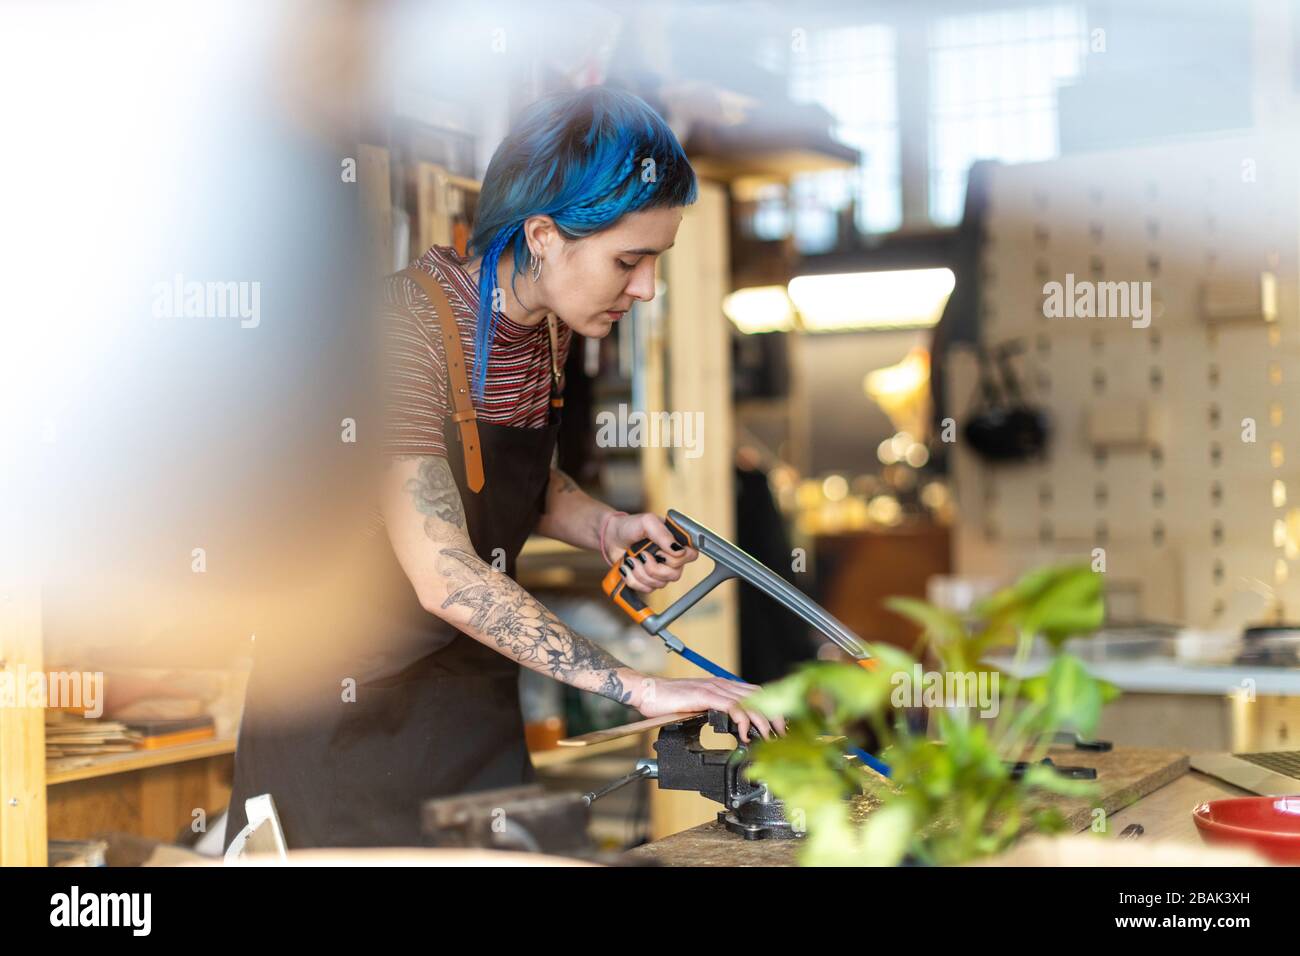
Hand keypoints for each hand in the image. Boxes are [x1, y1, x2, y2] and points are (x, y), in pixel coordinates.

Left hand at [605, 512, 699, 593]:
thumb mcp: (647, 522)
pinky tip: (628, 567)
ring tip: (631, 559)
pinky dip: (633, 579)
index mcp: (676, 542)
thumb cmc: (631, 526)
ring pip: (660, 584)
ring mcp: (660, 572)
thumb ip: (663, 534)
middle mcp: (672, 559)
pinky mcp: (648, 581)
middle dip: (653, 567)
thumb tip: (679, 550)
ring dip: (640, 572)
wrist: (612, 538)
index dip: (677, 558)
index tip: (660, 551)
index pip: (691, 556)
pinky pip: (646, 589)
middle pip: (675, 574)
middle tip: (642, 554)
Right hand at [628, 673, 786, 741]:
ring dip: (764, 720)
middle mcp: (722, 684)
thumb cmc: (669, 703)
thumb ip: (715, 713)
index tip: (781, 726)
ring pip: (749, 701)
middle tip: (784, 734)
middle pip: (759, 696)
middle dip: (775, 715)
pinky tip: (745, 734)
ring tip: (770, 737)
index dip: (772, 708)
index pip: (756, 694)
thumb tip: (732, 727)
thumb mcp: (699, 708)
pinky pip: (731, 707)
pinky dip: (743, 720)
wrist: (648, 693)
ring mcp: (714, 689)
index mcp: (723, 687)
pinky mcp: (705, 695)